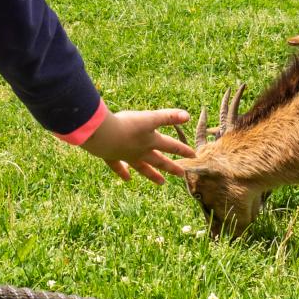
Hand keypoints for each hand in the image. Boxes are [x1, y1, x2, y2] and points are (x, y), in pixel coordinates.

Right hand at [78, 109, 194, 183]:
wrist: (104, 136)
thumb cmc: (127, 125)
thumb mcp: (150, 117)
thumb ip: (168, 117)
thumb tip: (187, 116)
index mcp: (151, 141)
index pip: (171, 146)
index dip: (183, 149)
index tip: (193, 156)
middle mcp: (141, 152)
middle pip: (159, 161)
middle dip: (171, 167)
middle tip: (181, 174)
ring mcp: (127, 157)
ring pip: (143, 168)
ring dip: (152, 174)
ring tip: (161, 183)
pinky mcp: (112, 157)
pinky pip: (119, 167)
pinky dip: (123, 172)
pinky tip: (127, 179)